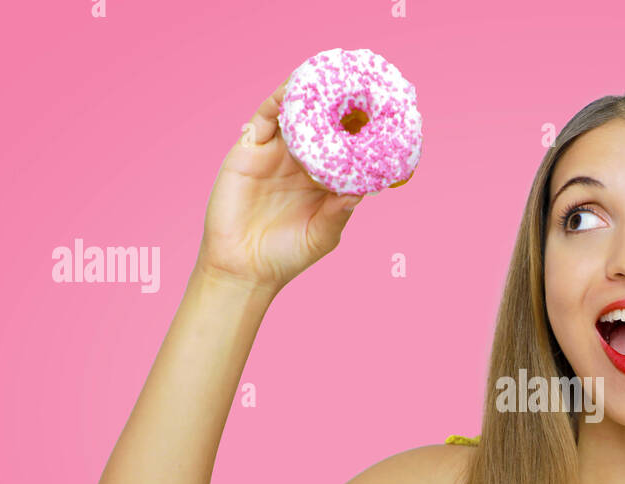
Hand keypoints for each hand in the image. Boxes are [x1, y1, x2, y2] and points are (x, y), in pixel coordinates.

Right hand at [196, 78, 365, 292]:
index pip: (345, 147)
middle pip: (322, 124)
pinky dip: (279, 100)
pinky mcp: (249, 151)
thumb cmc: (286, 256)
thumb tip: (361, 192)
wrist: (242, 268)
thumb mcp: (322, 236)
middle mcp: (300, 163)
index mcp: (322, 181)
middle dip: (338, 104)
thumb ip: (339, 212)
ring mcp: (274, 154)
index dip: (360, 130)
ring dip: (309, 94)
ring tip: (328, 75)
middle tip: (360, 83)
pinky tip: (294, 88)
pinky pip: (265, 119)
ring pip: (294, 114)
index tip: (382, 114)